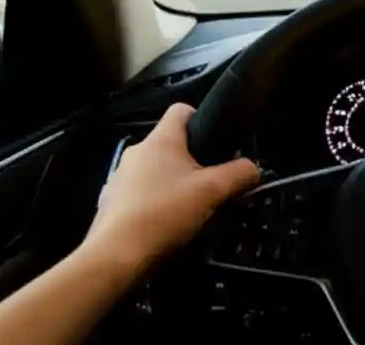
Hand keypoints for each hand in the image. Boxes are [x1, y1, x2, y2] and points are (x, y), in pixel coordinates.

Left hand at [83, 103, 260, 276]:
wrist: (116, 254)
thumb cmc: (166, 213)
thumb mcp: (213, 192)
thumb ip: (239, 174)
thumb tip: (253, 168)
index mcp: (161, 139)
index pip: (181, 110)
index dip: (202, 119)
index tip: (216, 144)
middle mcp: (137, 151)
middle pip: (171, 145)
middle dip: (192, 161)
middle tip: (211, 185)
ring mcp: (120, 176)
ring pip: (155, 170)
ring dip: (172, 183)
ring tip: (189, 210)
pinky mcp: (111, 201)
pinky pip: (139, 193)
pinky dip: (153, 203)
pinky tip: (164, 225)